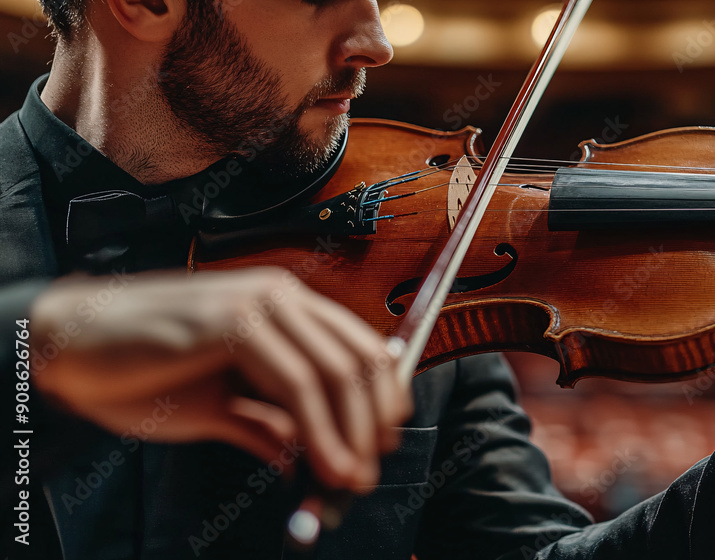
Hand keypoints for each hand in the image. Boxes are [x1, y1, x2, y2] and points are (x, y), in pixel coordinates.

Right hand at [29, 267, 411, 491]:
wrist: (70, 346)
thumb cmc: (139, 369)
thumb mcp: (218, 405)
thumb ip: (266, 424)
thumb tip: (301, 457)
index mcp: (284, 306)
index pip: (360, 346)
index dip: (383, 398)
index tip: (381, 443)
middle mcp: (281, 296)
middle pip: (359, 361)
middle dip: (372, 425)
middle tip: (368, 472)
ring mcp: (260, 303)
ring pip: (336, 374)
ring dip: (350, 436)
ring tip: (348, 480)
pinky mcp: (236, 322)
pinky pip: (299, 385)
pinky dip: (320, 433)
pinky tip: (322, 466)